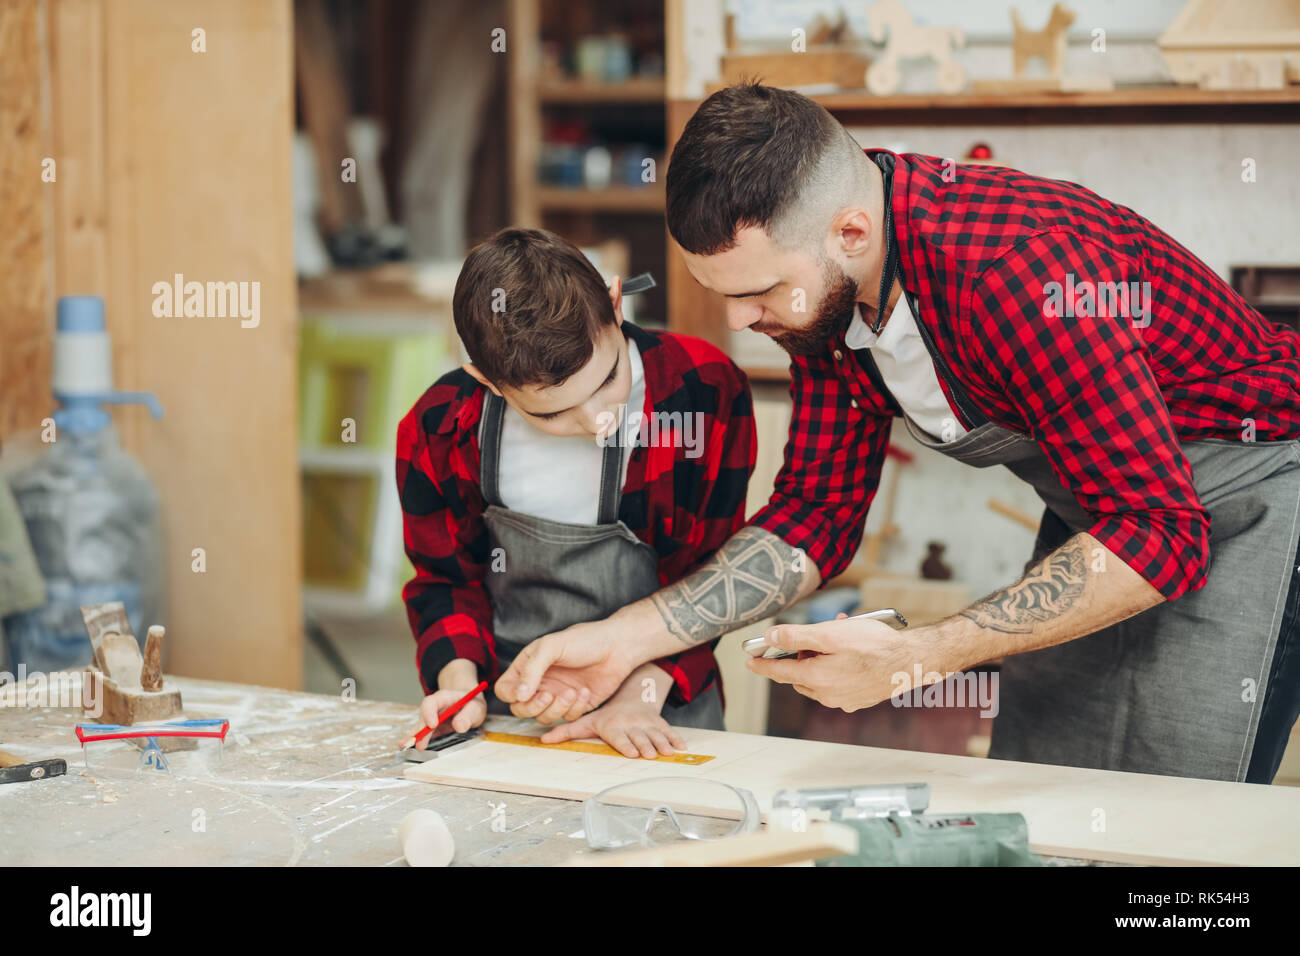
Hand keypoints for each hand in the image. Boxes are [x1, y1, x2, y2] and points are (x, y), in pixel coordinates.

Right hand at [409, 687, 486, 748]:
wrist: (470, 702)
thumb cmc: (472, 703)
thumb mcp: (476, 708)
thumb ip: (468, 716)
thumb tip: (459, 726)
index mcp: (445, 697)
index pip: (433, 702)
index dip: (430, 713)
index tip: (433, 725)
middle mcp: (434, 706)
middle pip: (423, 716)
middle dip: (421, 730)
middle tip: (419, 744)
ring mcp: (431, 716)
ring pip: (420, 725)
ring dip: (415, 736)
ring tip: (406, 746)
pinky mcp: (431, 726)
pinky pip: (421, 731)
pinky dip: (413, 737)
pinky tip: (404, 744)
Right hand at [494, 620, 636, 723]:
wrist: (618, 647)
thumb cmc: (585, 640)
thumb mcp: (552, 646)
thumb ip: (532, 669)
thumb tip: (519, 695)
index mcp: (529, 667)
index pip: (506, 689)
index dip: (511, 695)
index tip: (526, 691)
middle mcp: (540, 683)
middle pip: (521, 709)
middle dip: (534, 707)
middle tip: (549, 695)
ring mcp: (556, 696)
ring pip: (543, 718)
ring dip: (556, 709)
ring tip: (572, 692)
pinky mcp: (575, 706)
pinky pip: (567, 719)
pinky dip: (575, 708)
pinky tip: (585, 691)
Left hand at [540, 698, 687, 758]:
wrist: (631, 698)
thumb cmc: (606, 717)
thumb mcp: (587, 722)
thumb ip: (566, 732)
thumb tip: (542, 740)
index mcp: (614, 726)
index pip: (620, 737)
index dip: (627, 744)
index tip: (633, 752)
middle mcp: (631, 724)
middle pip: (640, 738)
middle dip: (646, 746)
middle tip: (652, 754)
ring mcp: (647, 724)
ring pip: (656, 735)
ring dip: (663, 744)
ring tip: (668, 753)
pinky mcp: (659, 723)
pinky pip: (669, 731)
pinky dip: (676, 739)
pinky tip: (682, 749)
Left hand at [745, 614, 938, 711]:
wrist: (912, 662)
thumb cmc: (874, 645)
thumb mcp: (830, 634)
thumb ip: (797, 637)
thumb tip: (770, 638)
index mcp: (816, 678)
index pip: (779, 672)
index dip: (762, 664)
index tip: (750, 661)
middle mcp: (826, 694)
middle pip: (799, 674)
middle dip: (802, 654)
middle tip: (817, 633)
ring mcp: (843, 699)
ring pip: (818, 678)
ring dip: (821, 658)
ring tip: (839, 636)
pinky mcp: (858, 699)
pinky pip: (837, 683)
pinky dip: (836, 668)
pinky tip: (853, 652)